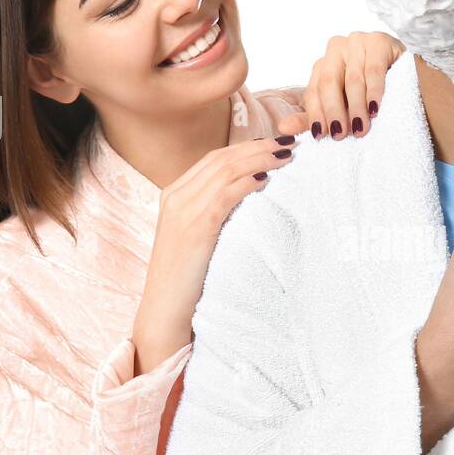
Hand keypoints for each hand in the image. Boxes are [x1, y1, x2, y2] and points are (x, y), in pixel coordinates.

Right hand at [131, 136, 296, 374]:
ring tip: (286, 155)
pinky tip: (267, 179)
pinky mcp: (194, 227)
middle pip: (221, 158)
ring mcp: (182, 210)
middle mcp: (175, 195)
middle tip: (289, 142)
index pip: (214, 159)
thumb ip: (214, 214)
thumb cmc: (187, 279)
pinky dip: (247, 182)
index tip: (275, 144)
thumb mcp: (198, 238)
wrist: (164, 311)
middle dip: (257, 147)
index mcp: (174, 194)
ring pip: (225, 170)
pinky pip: (224, 194)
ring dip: (259, 159)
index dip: (246, 148)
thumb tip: (250, 197)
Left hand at [274, 31, 404, 140]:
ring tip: (360, 128)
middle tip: (342, 135)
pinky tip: (375, 109)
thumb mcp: (343, 106)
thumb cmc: (371, 95)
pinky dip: (374, 92)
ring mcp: (358, 42)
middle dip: (334, 112)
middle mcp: (337, 49)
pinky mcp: (379, 41)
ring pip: (352, 80)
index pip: (314, 90)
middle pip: (329, 83)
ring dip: (356, 107)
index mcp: (324, 64)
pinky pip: (374, 70)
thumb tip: (283, 129)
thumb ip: (314, 116)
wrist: (410, 78)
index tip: (321, 137)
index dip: (316, 114)